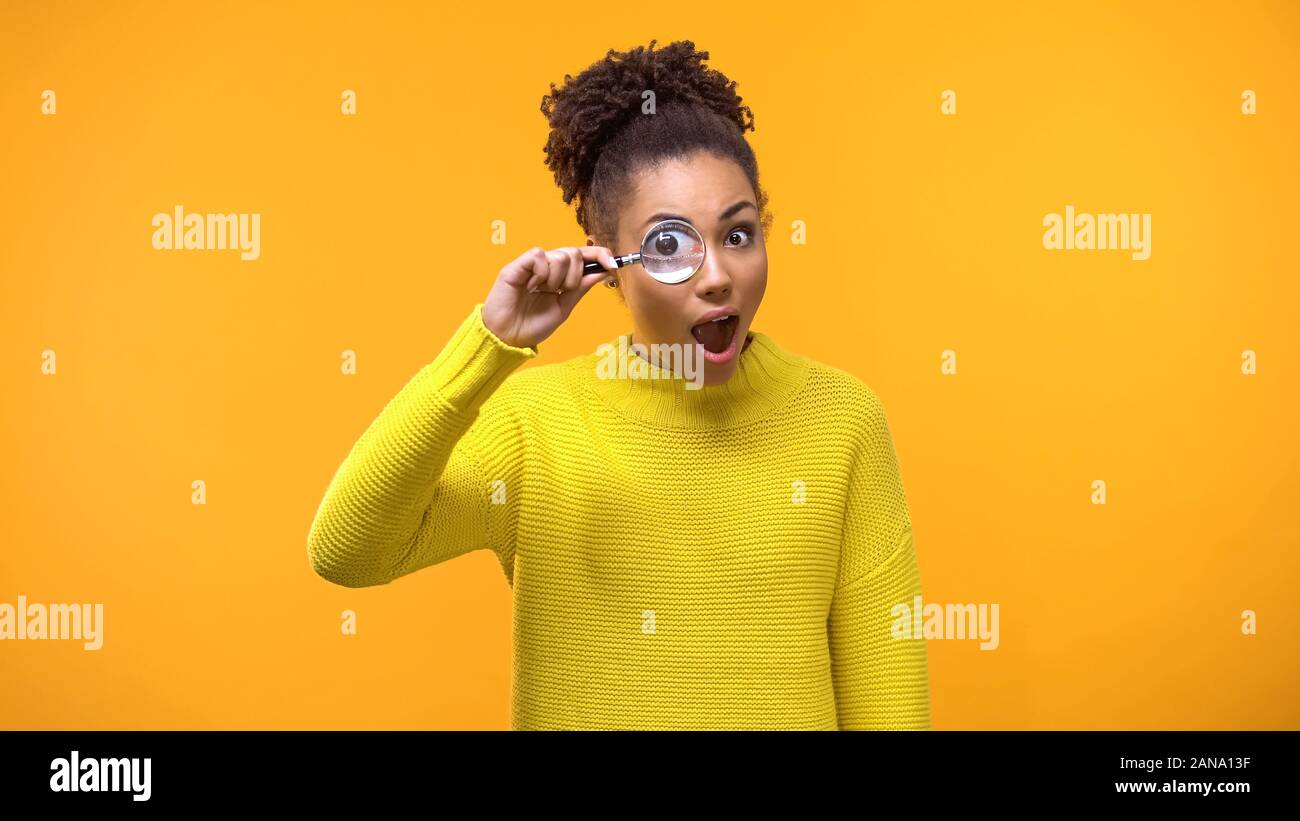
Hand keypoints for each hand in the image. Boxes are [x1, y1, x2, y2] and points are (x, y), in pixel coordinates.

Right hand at [481, 245, 616, 348]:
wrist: (508, 337)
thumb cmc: (531, 325)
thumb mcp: (563, 308)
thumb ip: (581, 288)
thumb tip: (603, 271)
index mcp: (559, 276)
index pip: (583, 256)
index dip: (600, 255)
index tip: (613, 266)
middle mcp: (547, 266)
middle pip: (574, 254)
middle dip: (574, 277)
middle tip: (558, 292)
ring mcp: (532, 264)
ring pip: (560, 255)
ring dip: (556, 278)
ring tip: (540, 291)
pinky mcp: (517, 265)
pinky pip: (539, 255)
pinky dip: (541, 271)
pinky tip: (531, 285)